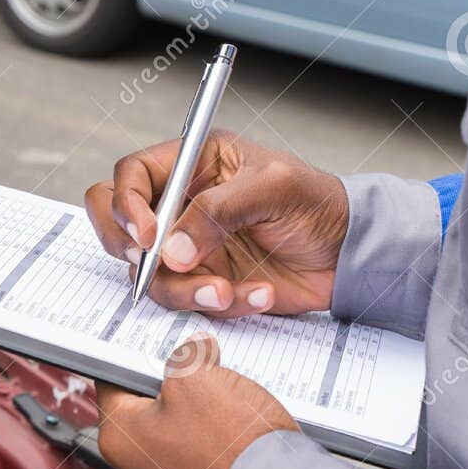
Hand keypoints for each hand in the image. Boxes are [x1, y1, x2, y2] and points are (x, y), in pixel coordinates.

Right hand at [84, 130, 348, 317]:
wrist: (348, 255)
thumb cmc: (319, 204)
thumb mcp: (275, 188)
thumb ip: (218, 212)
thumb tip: (172, 249)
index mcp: (193, 163)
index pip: (132, 176)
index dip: (127, 205)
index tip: (148, 237)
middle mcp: (182, 206)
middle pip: (119, 228)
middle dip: (133, 254)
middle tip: (158, 266)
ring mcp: (188, 250)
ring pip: (151, 277)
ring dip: (187, 290)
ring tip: (229, 290)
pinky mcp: (203, 284)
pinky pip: (190, 303)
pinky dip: (222, 305)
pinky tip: (258, 294)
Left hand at [97, 333, 296, 468]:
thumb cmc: (231, 444)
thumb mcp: (199, 377)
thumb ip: (186, 357)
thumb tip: (192, 351)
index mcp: (119, 440)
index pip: (112, 386)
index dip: (137, 362)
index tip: (158, 353)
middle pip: (144, 418)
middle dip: (171, 396)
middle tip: (202, 380)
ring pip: (171, 446)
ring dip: (193, 427)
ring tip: (225, 414)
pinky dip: (209, 457)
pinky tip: (233, 445)